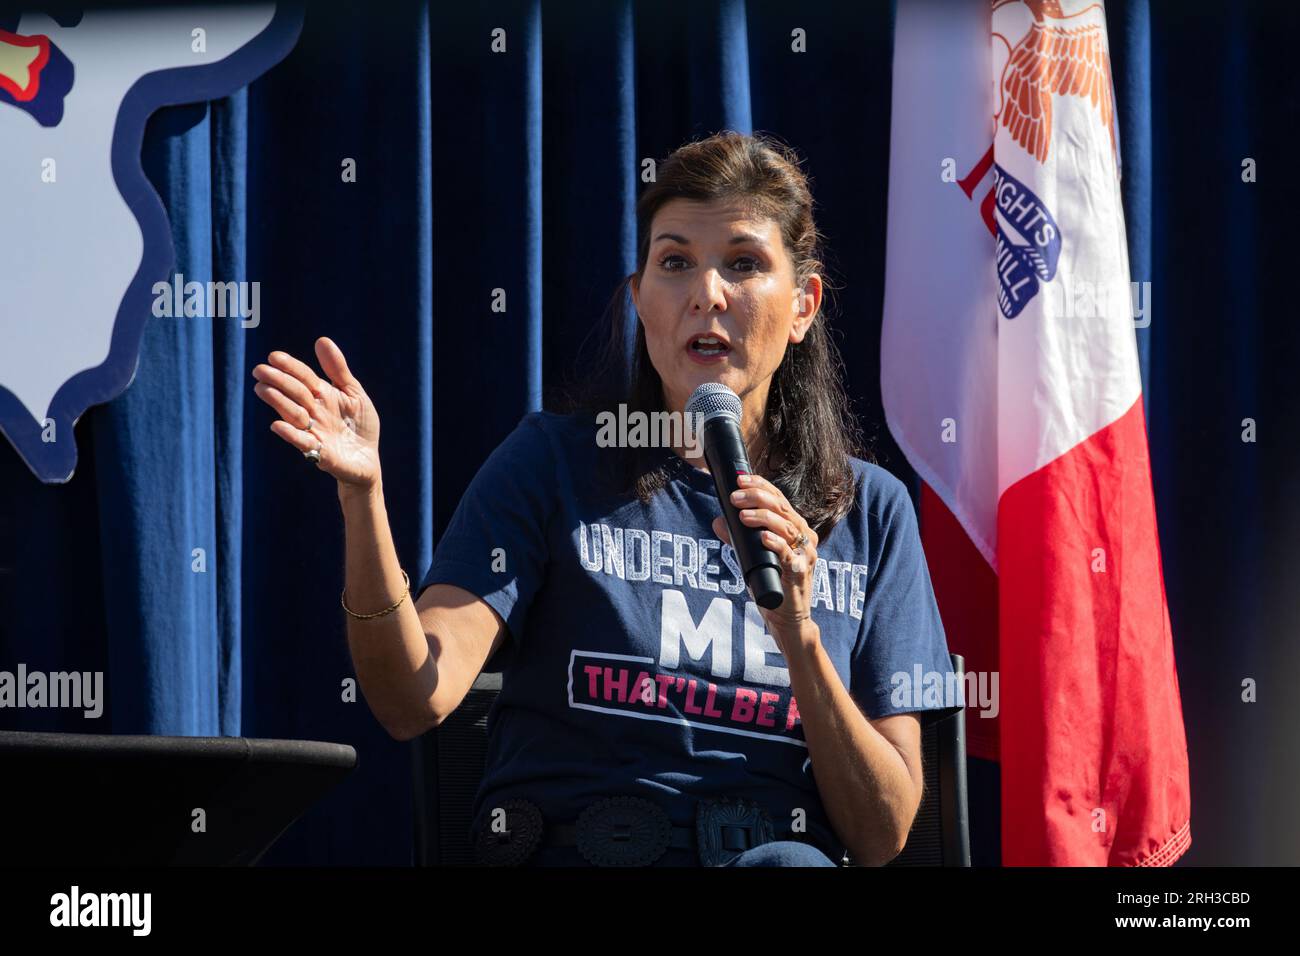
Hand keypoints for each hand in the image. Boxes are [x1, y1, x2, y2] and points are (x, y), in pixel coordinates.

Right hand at [251, 337, 380, 490]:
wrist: (368, 459)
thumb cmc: (360, 425)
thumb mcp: (353, 393)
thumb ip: (338, 370)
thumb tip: (321, 340)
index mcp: (321, 395)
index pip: (303, 377)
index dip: (289, 367)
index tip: (273, 356)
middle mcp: (313, 412)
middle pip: (294, 394)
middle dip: (278, 382)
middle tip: (260, 371)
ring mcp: (314, 432)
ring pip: (293, 415)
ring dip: (279, 402)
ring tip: (264, 390)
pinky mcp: (320, 453)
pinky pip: (303, 443)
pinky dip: (290, 435)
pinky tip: (277, 425)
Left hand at [710, 473, 820, 646]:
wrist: (787, 618)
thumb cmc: (772, 583)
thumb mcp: (752, 556)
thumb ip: (738, 538)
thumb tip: (718, 520)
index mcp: (795, 528)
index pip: (779, 499)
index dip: (760, 486)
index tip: (739, 480)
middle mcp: (805, 537)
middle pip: (783, 508)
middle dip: (757, 498)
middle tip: (734, 497)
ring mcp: (805, 555)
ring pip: (787, 527)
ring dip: (763, 518)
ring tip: (743, 515)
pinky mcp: (801, 573)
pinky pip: (790, 555)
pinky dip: (776, 544)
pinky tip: (763, 537)